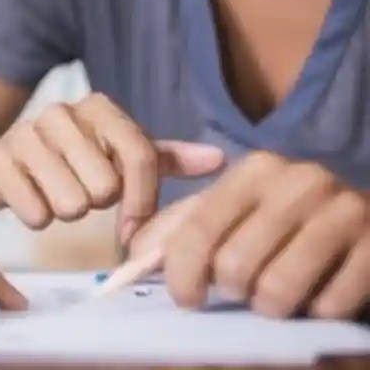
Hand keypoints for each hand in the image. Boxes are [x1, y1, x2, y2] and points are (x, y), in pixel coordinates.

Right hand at [0, 93, 224, 241]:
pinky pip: (36, 214)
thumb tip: (220, 159)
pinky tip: (31, 200)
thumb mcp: (119, 158)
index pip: (139, 156)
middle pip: (105, 186)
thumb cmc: (70, 163)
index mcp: (98, 108)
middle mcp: (61, 112)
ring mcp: (25, 133)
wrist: (0, 166)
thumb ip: (165, 159)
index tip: (136, 226)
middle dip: (96, 204)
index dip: (142, 200)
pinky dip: (38, 218)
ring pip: (71, 204)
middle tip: (82, 194)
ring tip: (57, 196)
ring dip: (67, 212)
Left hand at [135, 152, 368, 318]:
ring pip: (279, 290)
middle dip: (232, 291)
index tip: (185, 298)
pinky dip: (316, 312)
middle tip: (242, 289)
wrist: (362, 212)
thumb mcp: (231, 207)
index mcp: (255, 169)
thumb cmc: (281, 216)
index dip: (182, 273)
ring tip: (274, 294)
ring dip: (270, 306)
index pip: (199, 229)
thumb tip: (134, 257)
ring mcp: (344, 212)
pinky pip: (330, 305)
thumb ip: (178, 226)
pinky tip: (316, 295)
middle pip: (236, 265)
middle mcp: (300, 182)